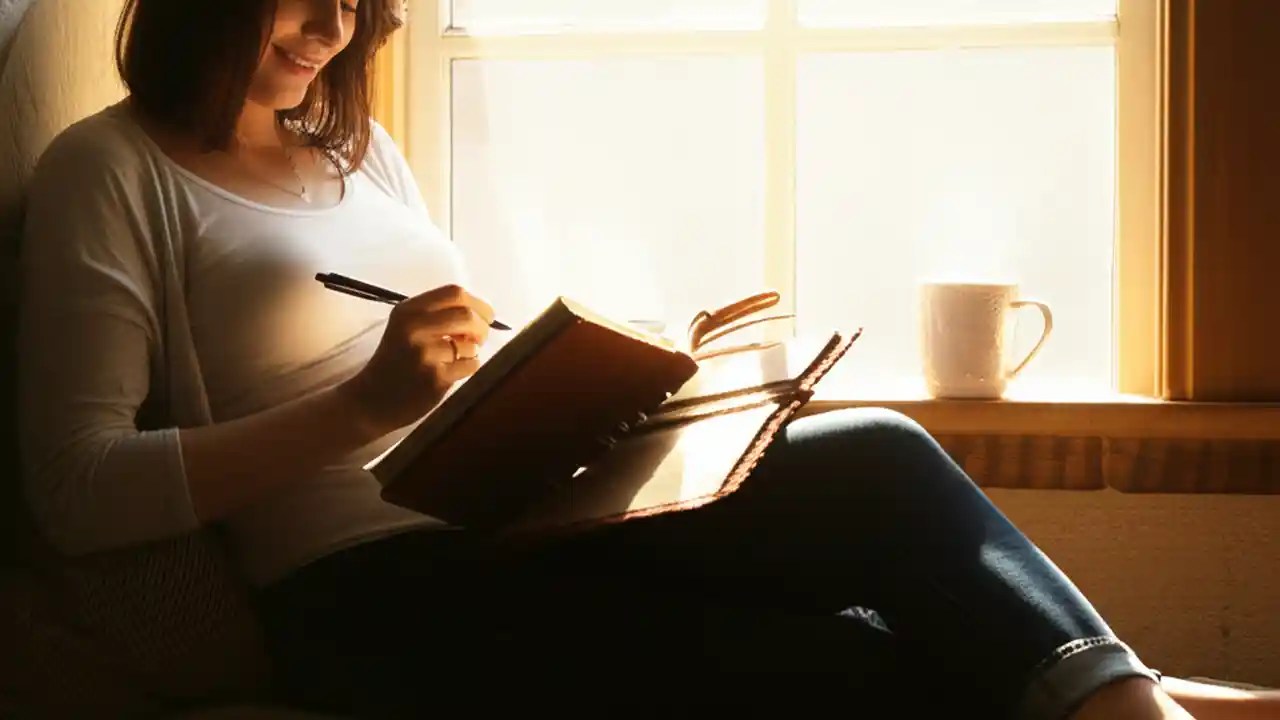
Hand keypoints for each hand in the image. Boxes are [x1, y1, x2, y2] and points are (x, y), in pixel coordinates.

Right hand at [340, 284, 494, 434]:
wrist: (370, 400)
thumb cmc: (394, 362)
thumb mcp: (405, 328)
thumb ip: (436, 315)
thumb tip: (480, 314)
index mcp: (407, 310)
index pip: (454, 293)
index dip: (478, 303)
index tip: (485, 315)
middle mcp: (414, 327)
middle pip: (466, 315)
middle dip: (482, 326)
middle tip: (481, 337)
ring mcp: (425, 353)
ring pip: (470, 344)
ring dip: (472, 350)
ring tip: (458, 358)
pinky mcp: (435, 377)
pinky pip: (470, 365)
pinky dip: (469, 367)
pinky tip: (452, 372)